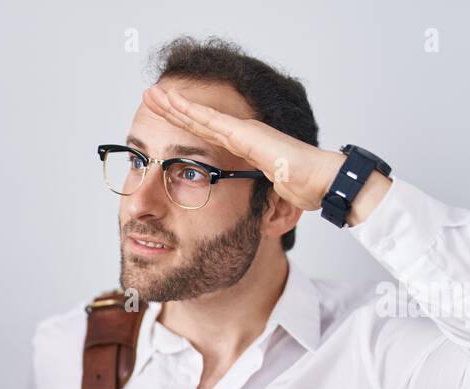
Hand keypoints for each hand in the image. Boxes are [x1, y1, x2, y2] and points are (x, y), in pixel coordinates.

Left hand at [141, 85, 382, 216]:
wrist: (321, 181)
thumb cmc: (303, 189)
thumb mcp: (264, 194)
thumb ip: (253, 195)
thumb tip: (253, 213)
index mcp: (243, 148)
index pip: (206, 134)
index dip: (183, 125)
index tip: (163, 118)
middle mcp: (240, 135)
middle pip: (197, 120)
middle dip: (172, 108)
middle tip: (149, 97)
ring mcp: (243, 132)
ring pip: (200, 116)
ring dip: (174, 104)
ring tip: (152, 94)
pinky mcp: (245, 134)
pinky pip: (212, 121)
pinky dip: (191, 110)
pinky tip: (173, 102)